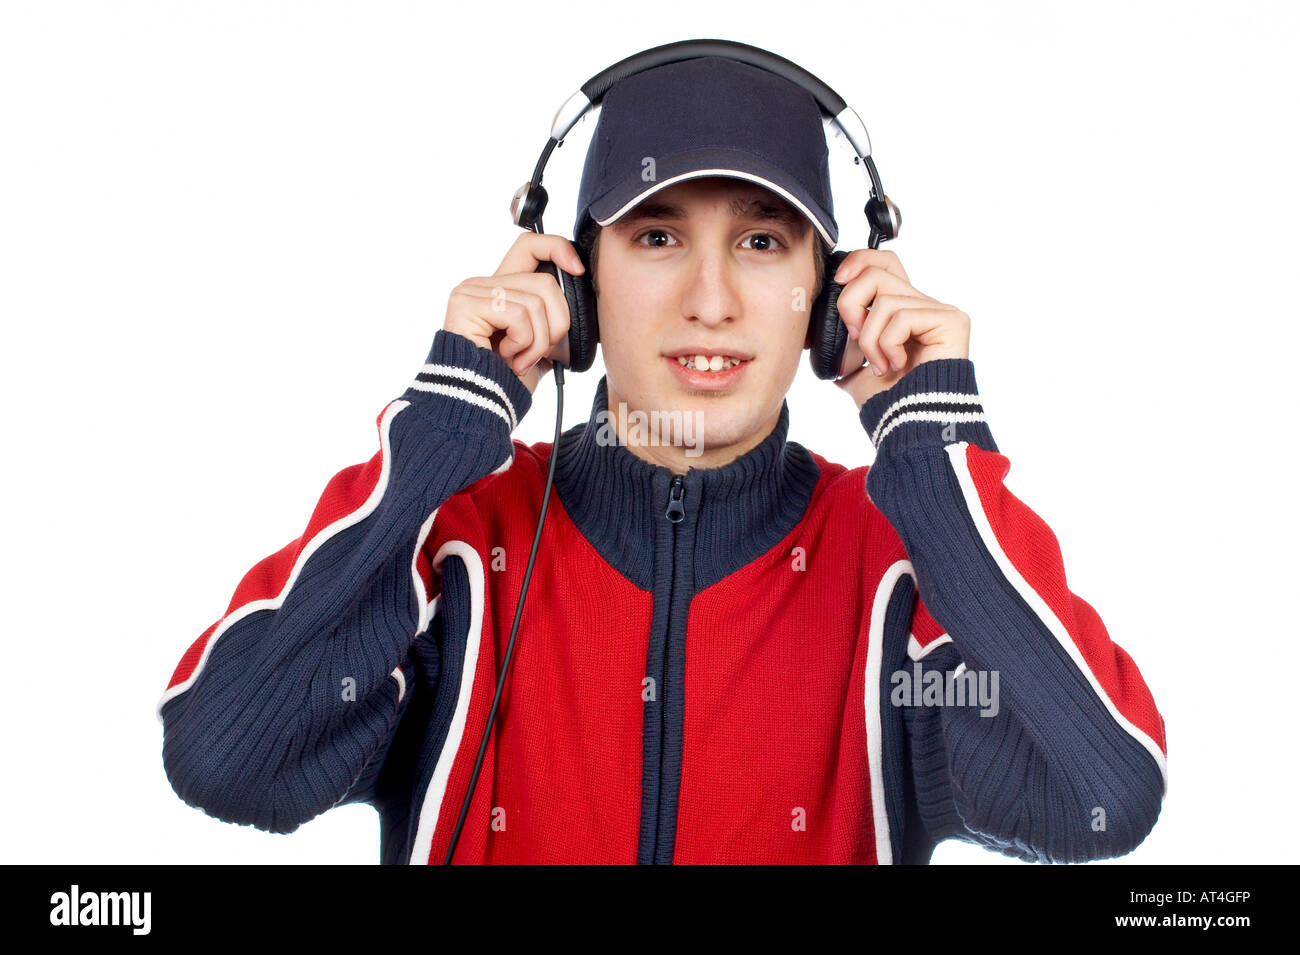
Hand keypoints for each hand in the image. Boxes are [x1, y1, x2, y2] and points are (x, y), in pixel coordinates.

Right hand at [443, 232, 584, 393]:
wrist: (480, 406)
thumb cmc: (507, 380)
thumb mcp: (539, 343)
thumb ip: (551, 316)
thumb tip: (580, 291)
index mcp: (499, 288)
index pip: (530, 244)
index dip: (558, 248)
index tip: (578, 270)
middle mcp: (482, 283)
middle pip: (545, 281)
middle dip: (557, 323)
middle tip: (541, 352)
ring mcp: (471, 292)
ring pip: (535, 301)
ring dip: (539, 341)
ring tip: (521, 361)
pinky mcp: (465, 305)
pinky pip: (517, 314)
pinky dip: (523, 343)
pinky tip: (508, 359)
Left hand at [829, 249, 969, 408]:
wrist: (910, 427)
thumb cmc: (889, 403)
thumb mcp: (854, 371)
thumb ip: (843, 349)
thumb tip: (823, 334)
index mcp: (902, 311)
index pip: (884, 262)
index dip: (859, 261)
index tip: (838, 280)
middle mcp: (923, 305)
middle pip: (879, 272)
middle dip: (852, 304)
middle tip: (854, 337)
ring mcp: (940, 312)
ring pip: (886, 299)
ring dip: (870, 338)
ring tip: (880, 365)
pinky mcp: (951, 321)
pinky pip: (903, 316)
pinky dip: (888, 344)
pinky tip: (896, 366)